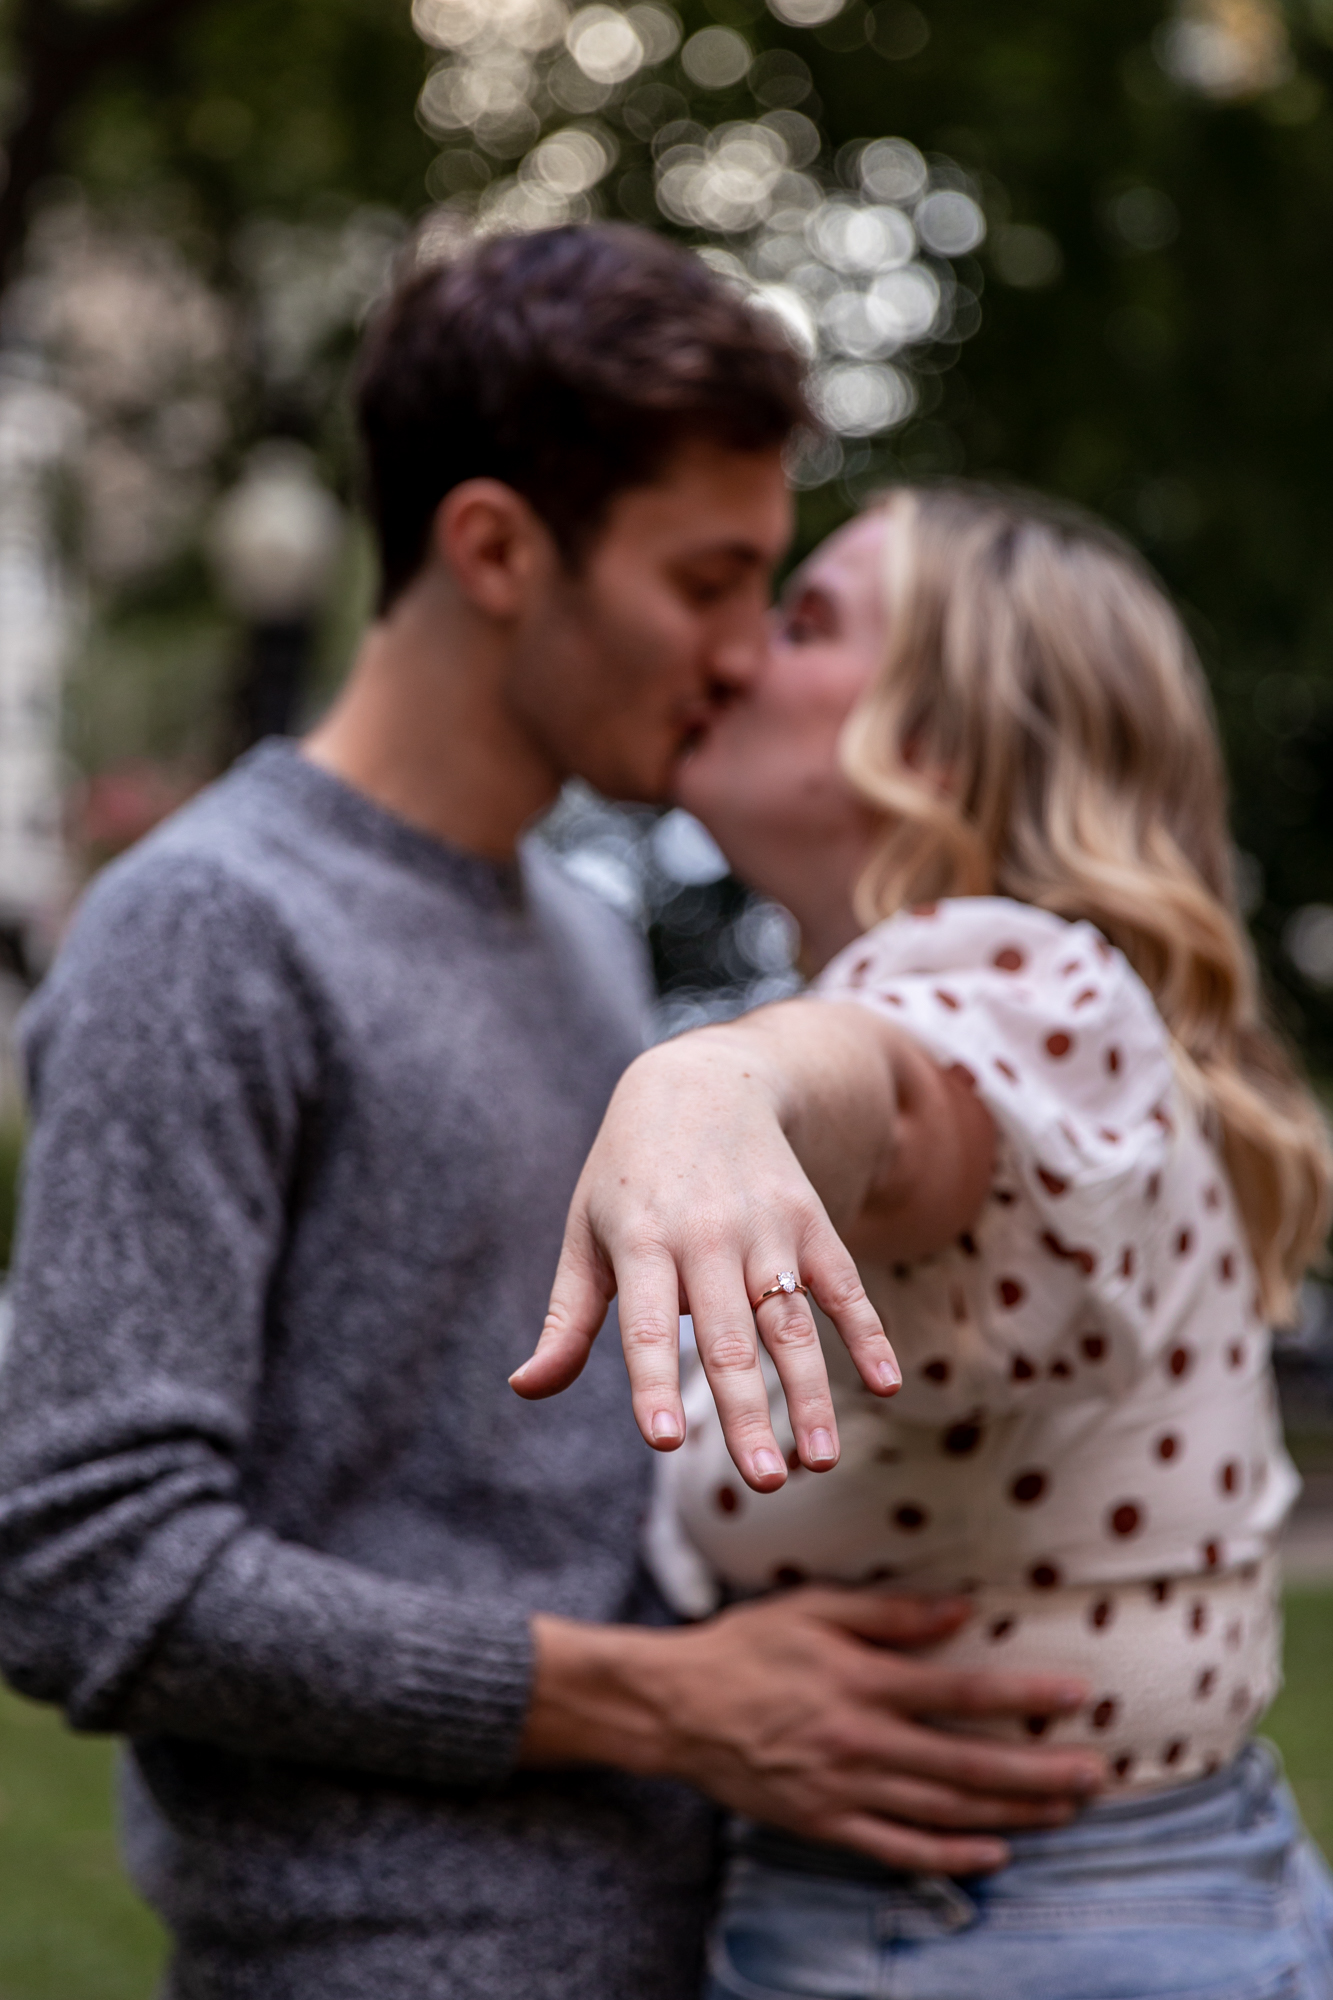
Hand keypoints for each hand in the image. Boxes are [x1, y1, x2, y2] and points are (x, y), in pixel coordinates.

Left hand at [511, 1002, 990, 1492]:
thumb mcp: (586, 1235)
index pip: (648, 1326)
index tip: (664, 1441)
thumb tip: (525, 1389)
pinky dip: (867, 1331)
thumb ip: (567, 1320)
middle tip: (762, 1482)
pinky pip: (843, 1283)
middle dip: (747, 1412)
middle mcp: (707, 1236)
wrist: (701, 1081)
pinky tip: (887, 1382)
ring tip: (819, 1461)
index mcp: (642, 1243)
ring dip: (811, 1394)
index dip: (654, 1382)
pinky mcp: (810, 1220)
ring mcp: (766, 1227)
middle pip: (730, 1338)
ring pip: (791, 1322)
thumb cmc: (627, 1178)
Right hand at [521, 1588, 1105, 1875]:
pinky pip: (896, 1849)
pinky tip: (992, 1853)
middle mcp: (861, 1742)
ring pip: (943, 1810)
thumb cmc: (747, 1647)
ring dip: (1010, 1812)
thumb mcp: (814, 1609)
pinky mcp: (824, 1824)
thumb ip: (890, 1614)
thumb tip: (960, 1610)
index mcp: (861, 1682)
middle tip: (1096, 1773)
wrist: (676, 1708)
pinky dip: (948, 1856)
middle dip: (1038, 1771)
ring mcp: (844, 1790)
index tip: (1078, 1695)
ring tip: (1064, 1809)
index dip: (1024, 1693)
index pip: (961, 1691)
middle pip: (967, 1764)